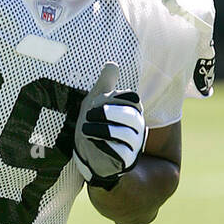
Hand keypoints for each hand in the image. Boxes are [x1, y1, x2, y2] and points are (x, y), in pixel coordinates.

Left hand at [73, 63, 146, 189]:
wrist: (91, 158)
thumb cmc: (94, 127)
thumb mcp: (97, 102)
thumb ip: (105, 85)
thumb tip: (112, 63)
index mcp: (132, 110)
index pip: (131, 98)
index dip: (114, 97)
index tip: (96, 99)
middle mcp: (137, 126)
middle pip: (130, 115)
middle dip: (108, 113)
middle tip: (88, 113)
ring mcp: (134, 144)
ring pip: (125, 134)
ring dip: (103, 130)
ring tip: (85, 129)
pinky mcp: (127, 160)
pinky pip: (121, 152)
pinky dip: (105, 146)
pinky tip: (92, 143)